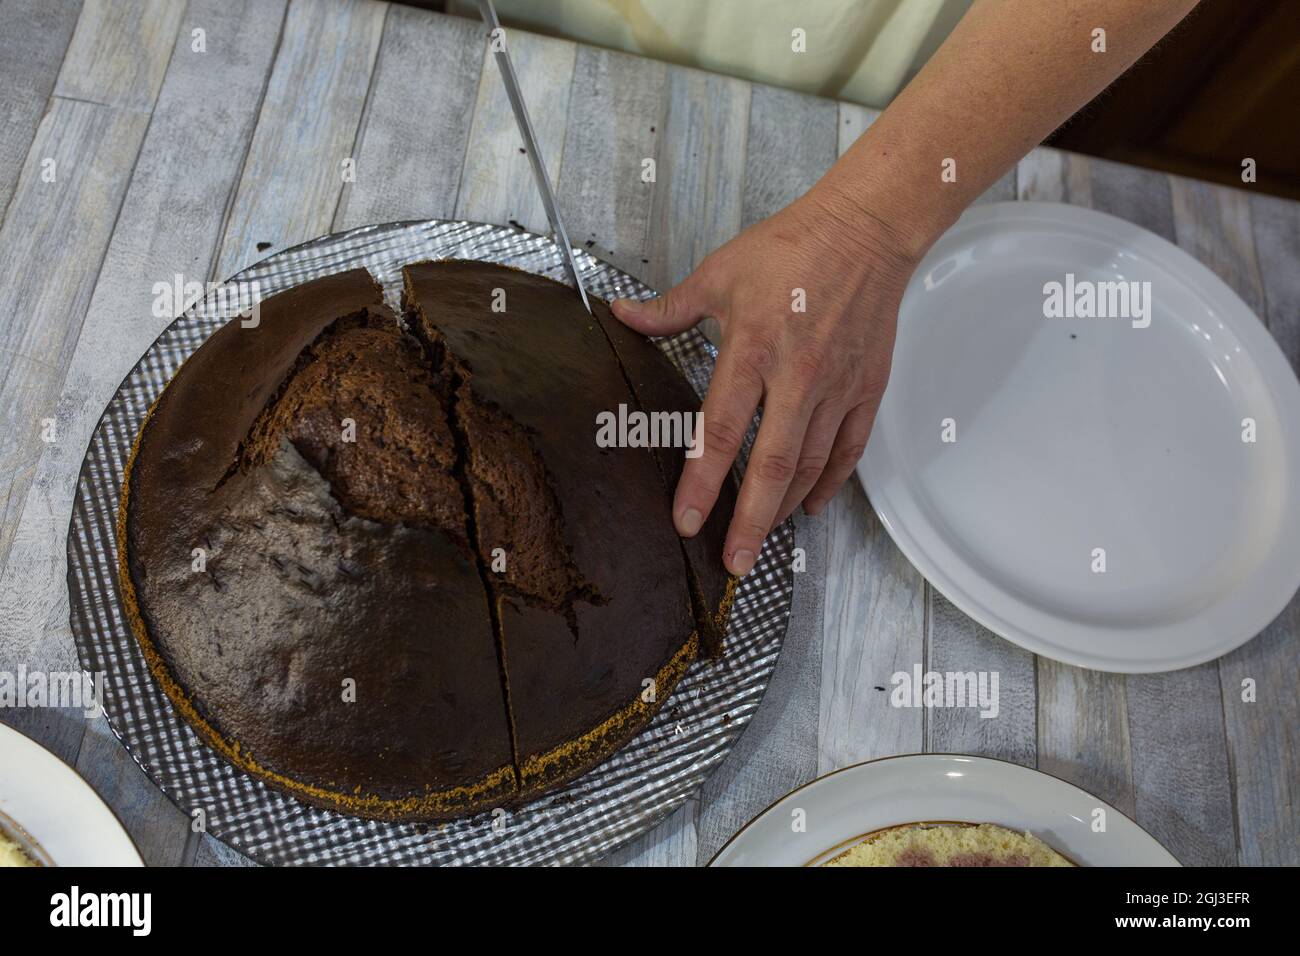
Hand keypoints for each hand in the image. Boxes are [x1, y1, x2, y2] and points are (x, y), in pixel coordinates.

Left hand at [611, 187, 923, 576]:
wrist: (865, 231)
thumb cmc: (791, 249)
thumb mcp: (719, 274)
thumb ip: (668, 309)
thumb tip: (620, 316)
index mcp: (753, 349)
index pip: (722, 430)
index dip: (702, 481)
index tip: (686, 520)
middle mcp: (797, 376)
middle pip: (772, 464)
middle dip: (750, 520)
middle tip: (735, 562)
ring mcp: (836, 387)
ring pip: (811, 464)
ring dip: (785, 508)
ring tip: (763, 540)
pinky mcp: (866, 389)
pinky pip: (848, 448)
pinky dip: (830, 482)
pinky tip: (812, 505)